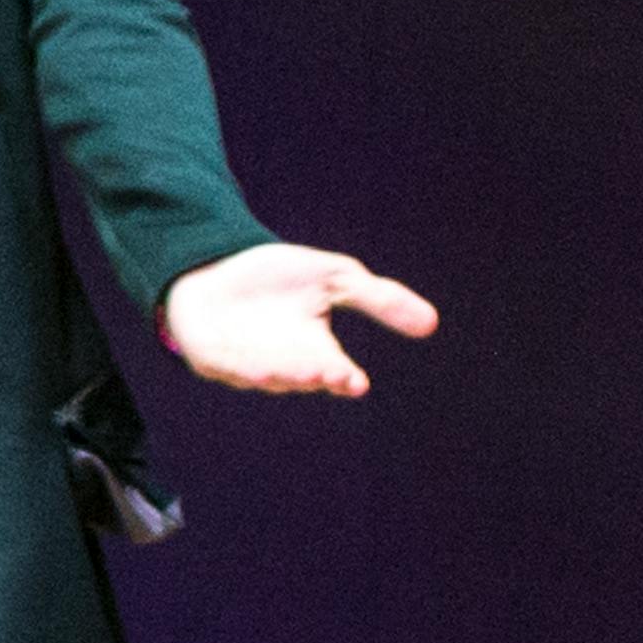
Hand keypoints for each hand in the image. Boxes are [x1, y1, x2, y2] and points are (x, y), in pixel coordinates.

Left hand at [157, 241, 437, 395]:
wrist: (217, 262)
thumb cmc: (278, 277)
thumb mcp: (335, 278)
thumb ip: (379, 299)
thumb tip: (432, 323)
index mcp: (316, 352)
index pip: (335, 372)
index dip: (343, 377)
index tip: (355, 380)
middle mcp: (283, 365)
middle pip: (301, 376)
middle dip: (313, 375)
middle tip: (327, 373)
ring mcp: (245, 364)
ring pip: (266, 376)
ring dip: (281, 375)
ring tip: (299, 371)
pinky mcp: (210, 357)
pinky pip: (226, 368)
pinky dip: (239, 367)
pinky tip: (251, 367)